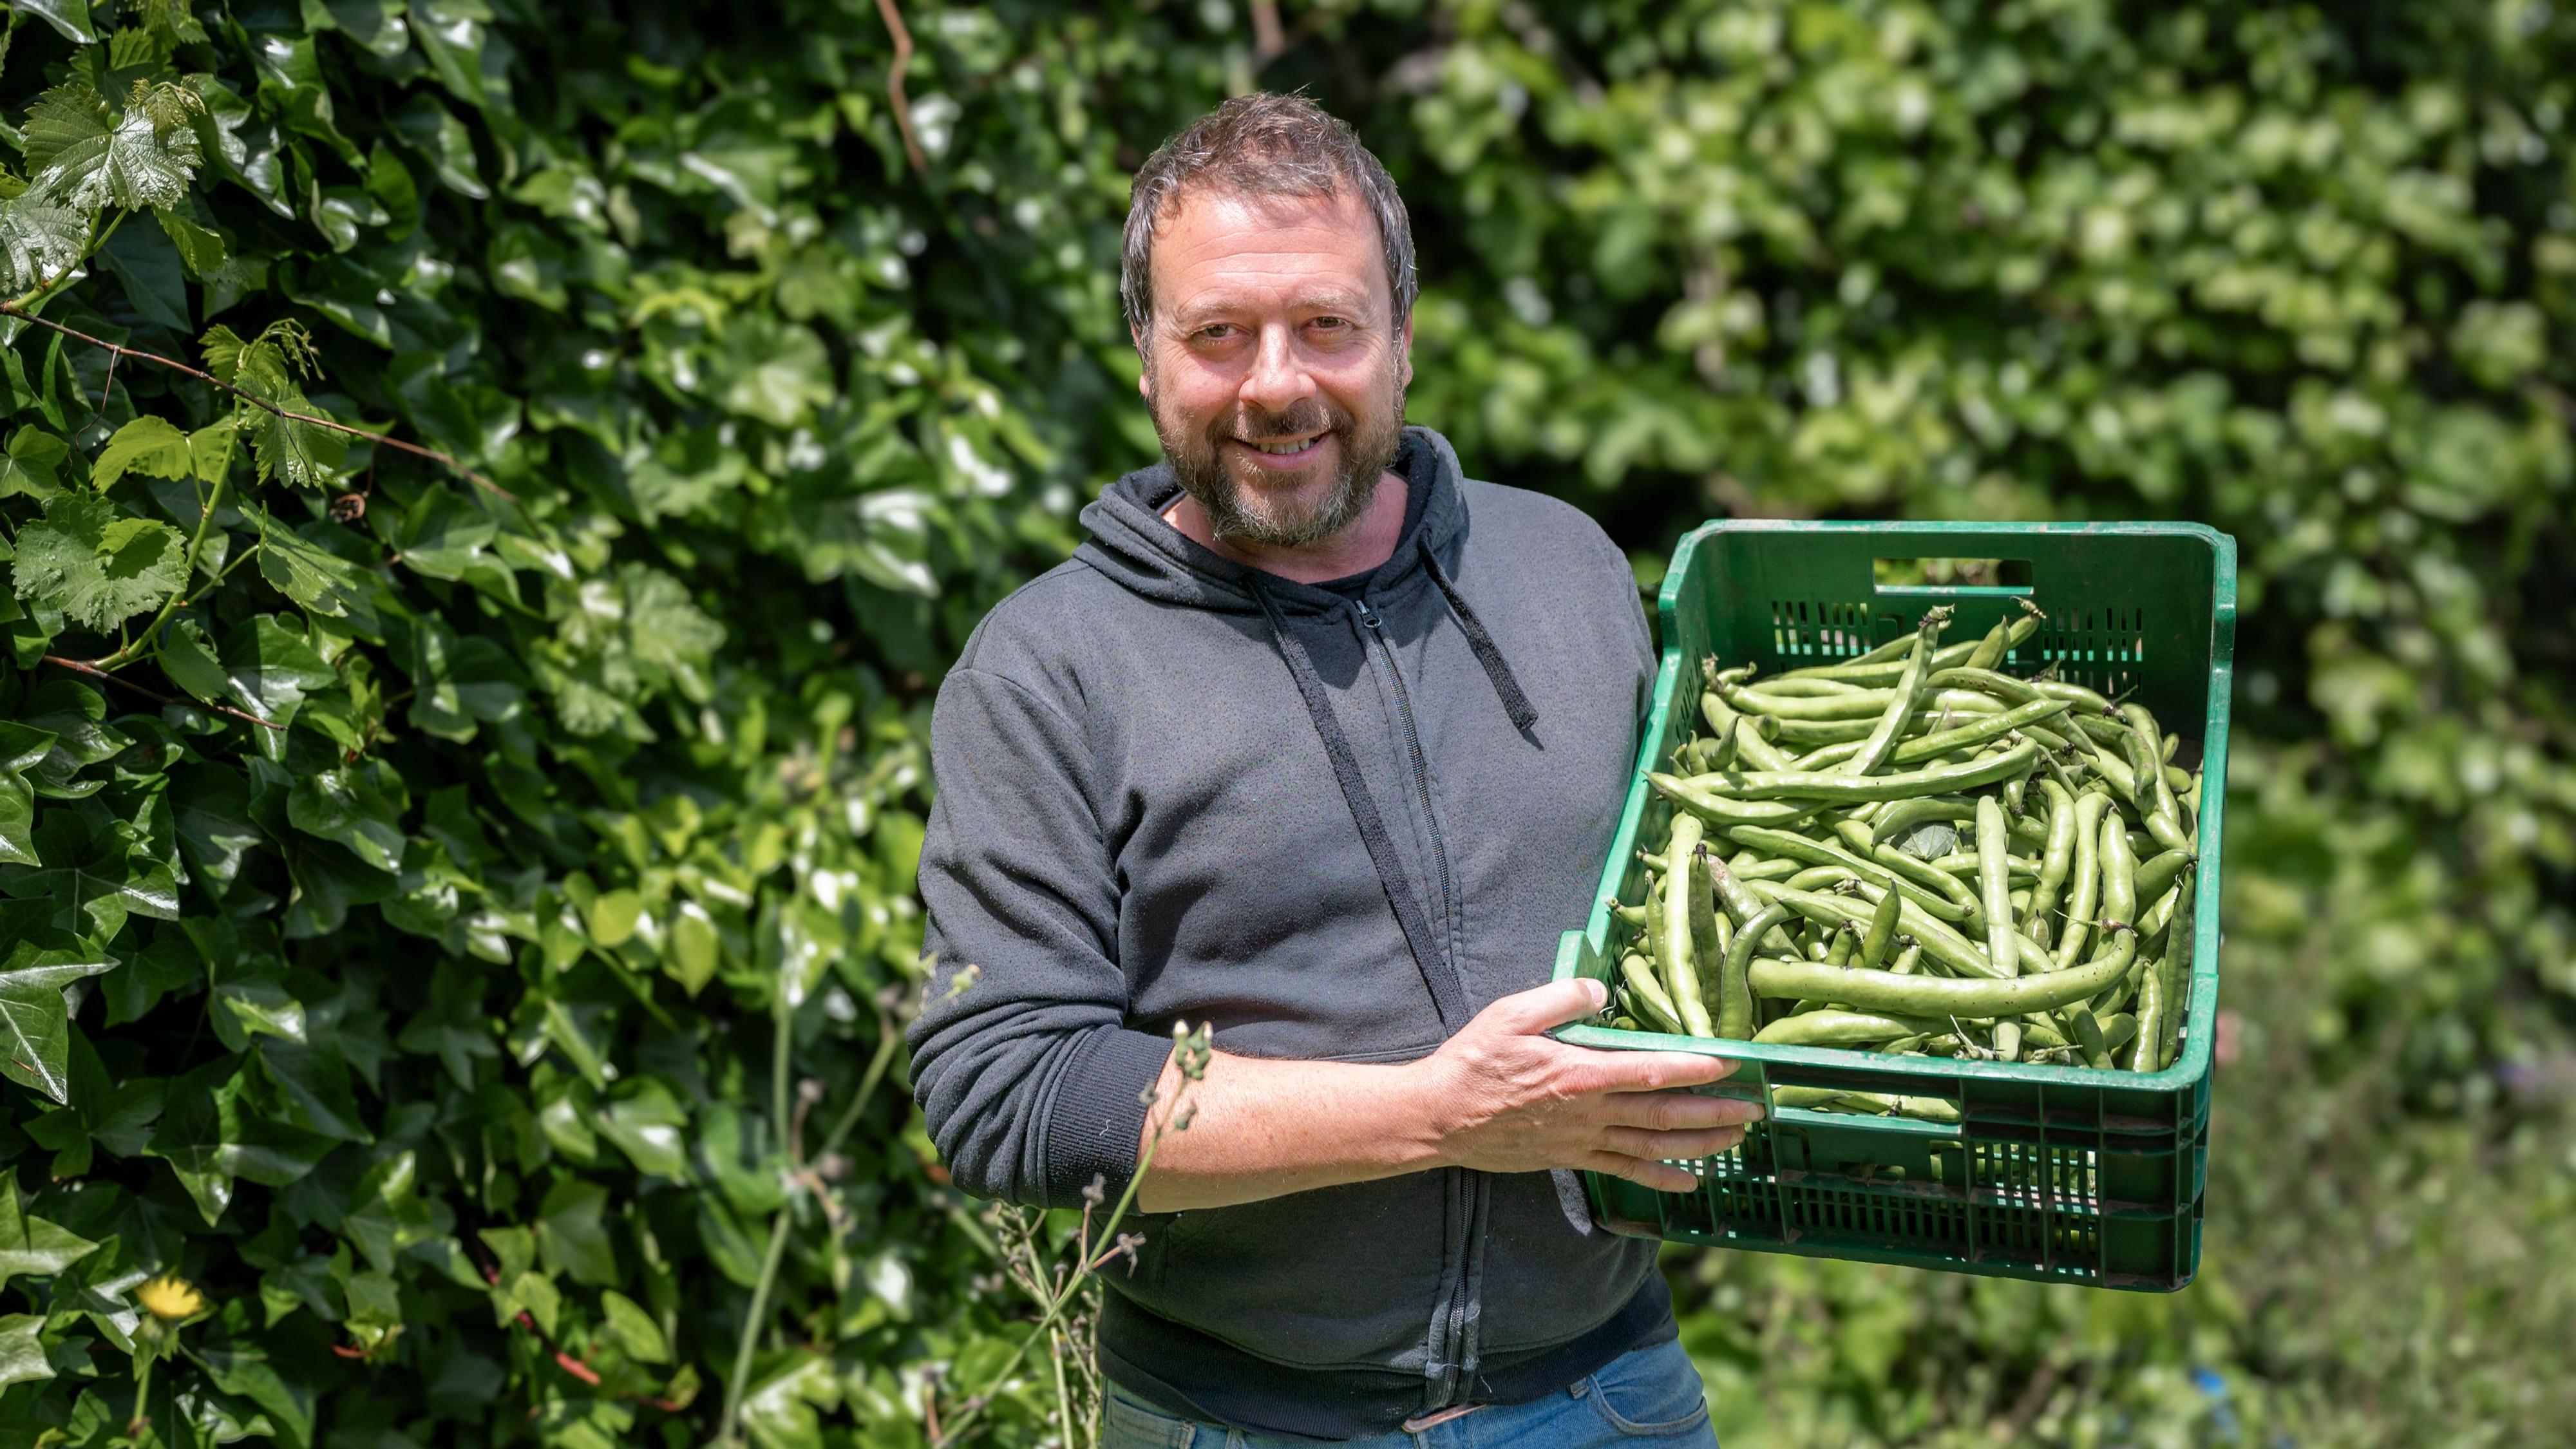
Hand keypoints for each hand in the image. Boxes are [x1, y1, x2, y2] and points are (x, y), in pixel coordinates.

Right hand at [1413, 977, 1763, 1193]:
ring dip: (1701, 1144)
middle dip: (1716, 1112)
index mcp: (1580, 1073)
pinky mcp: (1572, 1159)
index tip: (1732, 1064)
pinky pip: (1626, 1171)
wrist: (1440, 1118)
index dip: (1696, 1069)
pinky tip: (1690, 1182)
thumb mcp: (1510, 1014)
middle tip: (1756, 1109)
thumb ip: (1560, 999)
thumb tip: (1601, 989)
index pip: (1651, 1070)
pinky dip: (1661, 1178)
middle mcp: (1590, 1112)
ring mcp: (1583, 1140)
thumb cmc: (1473, 1062)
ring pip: (1655, 1146)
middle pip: (1666, 1114)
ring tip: (1737, 1138)